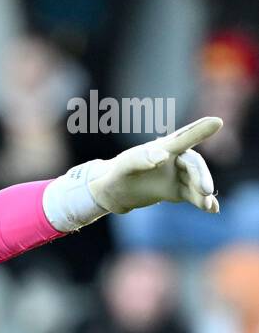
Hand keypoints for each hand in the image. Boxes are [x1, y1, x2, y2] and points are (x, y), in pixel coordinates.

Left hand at [88, 116, 221, 214]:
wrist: (114, 192)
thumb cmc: (118, 173)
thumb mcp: (125, 166)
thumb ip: (141, 159)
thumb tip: (163, 157)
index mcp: (164, 147)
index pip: (185, 137)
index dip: (200, 130)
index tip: (217, 122)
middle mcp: (174, 159)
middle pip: (194, 165)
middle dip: (202, 176)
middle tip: (205, 191)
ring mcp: (177, 176)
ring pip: (196, 181)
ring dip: (203, 192)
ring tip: (206, 205)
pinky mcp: (176, 191)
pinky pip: (193, 196)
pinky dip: (202, 202)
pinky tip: (213, 210)